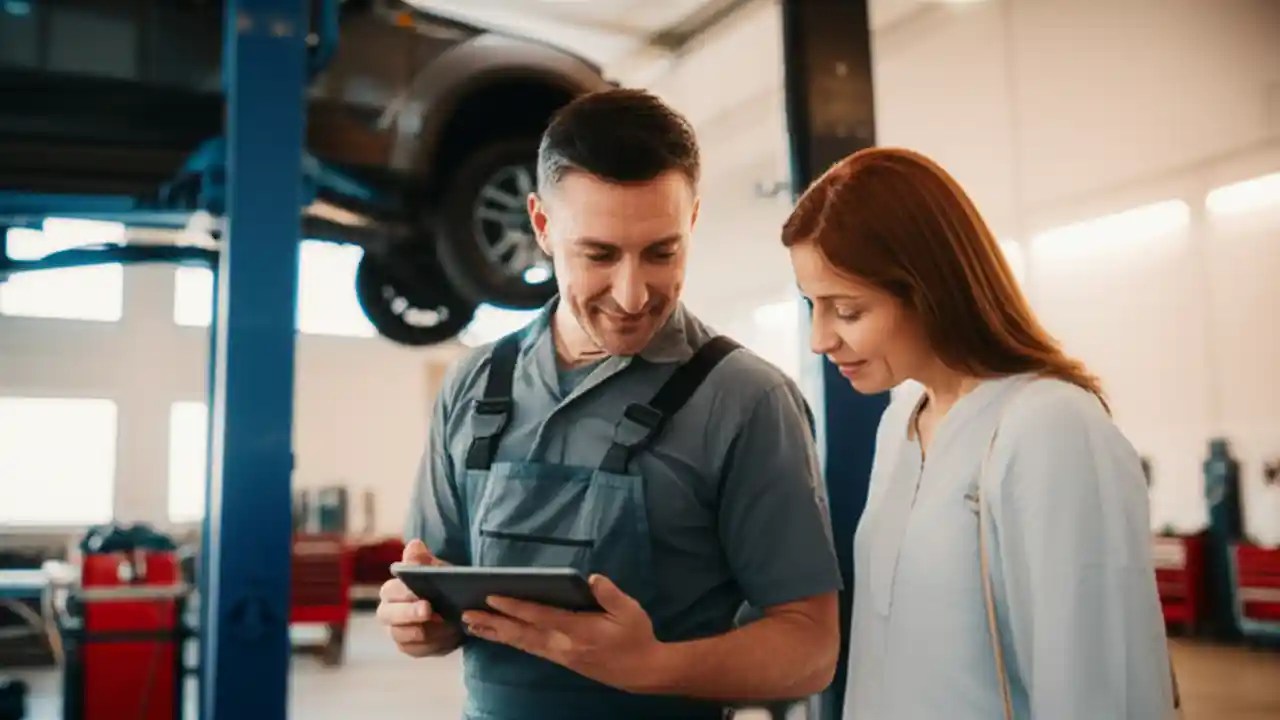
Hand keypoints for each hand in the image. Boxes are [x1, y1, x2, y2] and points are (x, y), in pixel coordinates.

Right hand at [376, 539, 462, 657]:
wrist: (454, 609)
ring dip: (425, 630)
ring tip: (446, 624)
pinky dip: (432, 644)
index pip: (391, 591)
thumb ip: (424, 560)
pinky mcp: (408, 648)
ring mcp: (396, 632)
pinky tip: (447, 637)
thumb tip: (415, 545)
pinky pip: (415, 650)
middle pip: (389, 615)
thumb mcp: (436, 569)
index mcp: (392, 590)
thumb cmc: (440, 584)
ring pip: (402, 635)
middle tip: (429, 610)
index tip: (420, 592)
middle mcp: (388, 612)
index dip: (404, 592)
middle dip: (409, 613)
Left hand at [461, 574, 669, 693]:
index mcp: (578, 631)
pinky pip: (530, 649)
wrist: (642, 672)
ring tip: (473, 625)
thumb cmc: (636, 637)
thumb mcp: (630, 611)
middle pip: (522, 634)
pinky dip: (511, 641)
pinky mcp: (562, 660)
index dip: (515, 607)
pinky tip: (500, 635)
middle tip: (467, 615)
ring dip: (497, 634)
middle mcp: (563, 645)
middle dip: (494, 623)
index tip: (493, 597)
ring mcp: (560, 655)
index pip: (540, 616)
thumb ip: (610, 594)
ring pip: (522, 644)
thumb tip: (591, 578)